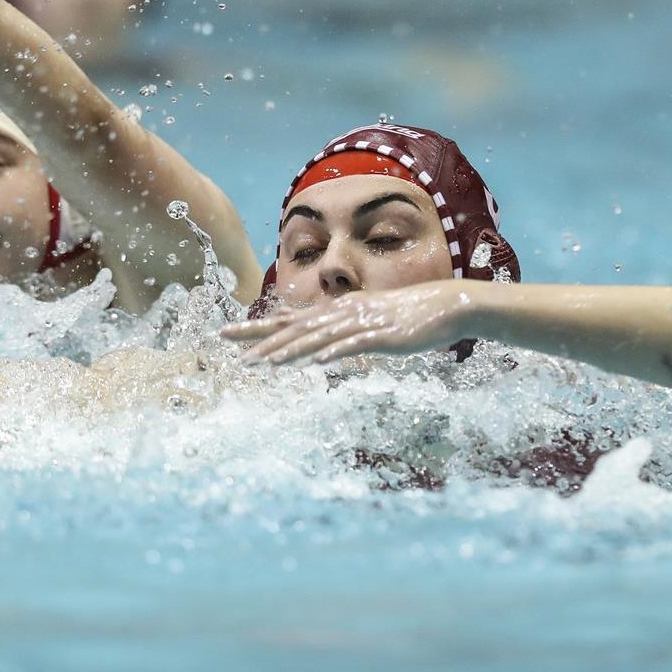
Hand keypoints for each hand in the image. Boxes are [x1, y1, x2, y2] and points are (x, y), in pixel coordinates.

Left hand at [223, 281, 477, 364]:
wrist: (445, 307)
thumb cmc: (405, 317)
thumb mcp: (365, 322)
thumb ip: (339, 331)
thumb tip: (318, 344)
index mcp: (336, 312)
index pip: (288, 321)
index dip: (256, 327)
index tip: (226, 334)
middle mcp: (342, 314)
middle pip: (294, 327)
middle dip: (260, 337)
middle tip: (227, 344)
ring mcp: (361, 324)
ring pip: (318, 338)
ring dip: (290, 350)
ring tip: (264, 362)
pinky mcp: (382, 336)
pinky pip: (354, 346)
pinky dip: (336, 353)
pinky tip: (319, 363)